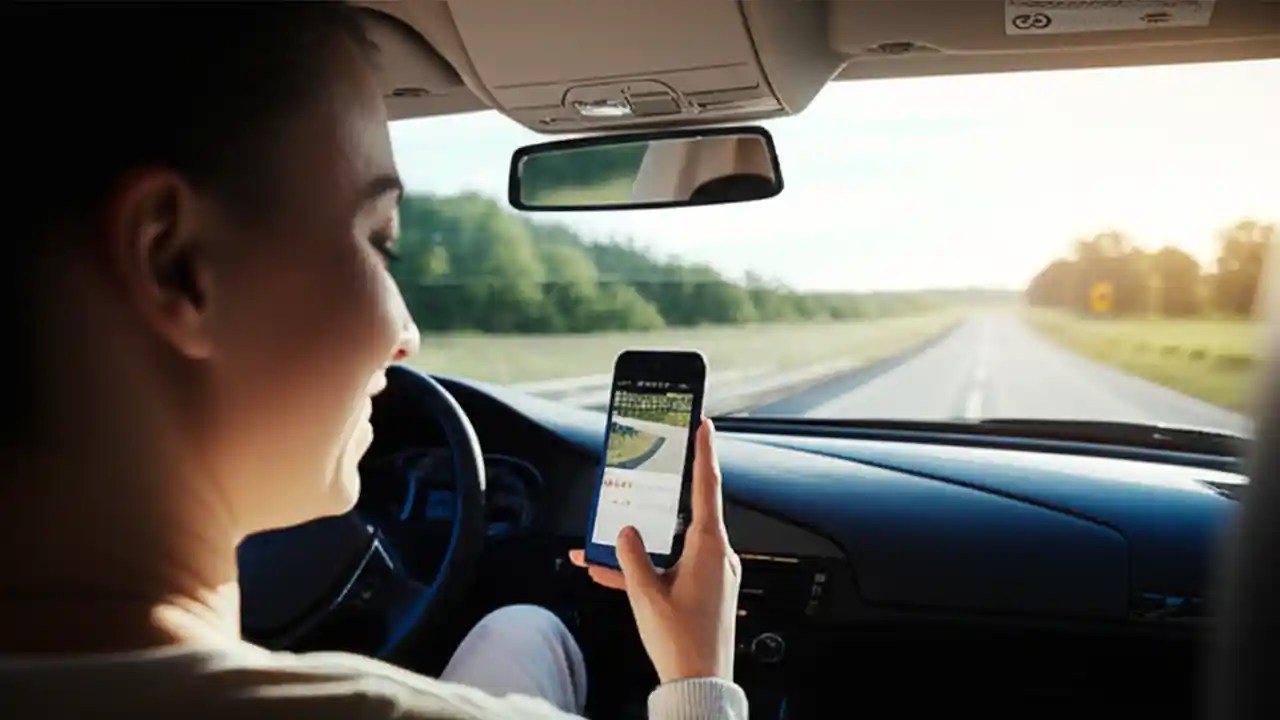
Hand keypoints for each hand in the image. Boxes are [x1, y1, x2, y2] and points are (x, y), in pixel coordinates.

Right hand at [569, 418, 740, 682]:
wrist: (699, 685)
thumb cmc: (682, 644)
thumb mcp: (646, 595)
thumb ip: (630, 558)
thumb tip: (624, 532)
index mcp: (709, 547)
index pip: (707, 487)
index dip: (704, 452)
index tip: (703, 424)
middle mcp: (715, 556)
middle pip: (687, 512)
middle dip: (661, 496)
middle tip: (651, 467)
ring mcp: (710, 575)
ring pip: (672, 544)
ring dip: (642, 542)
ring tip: (605, 538)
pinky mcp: (702, 593)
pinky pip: (670, 569)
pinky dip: (645, 569)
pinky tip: (609, 571)